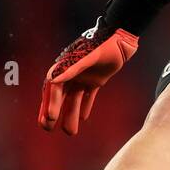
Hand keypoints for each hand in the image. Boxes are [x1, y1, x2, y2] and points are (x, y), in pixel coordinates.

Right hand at [38, 19, 137, 135]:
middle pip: (59, 96)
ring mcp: (83, 77)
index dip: (50, 103)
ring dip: (71, 114)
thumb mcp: (88, 56)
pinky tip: (84, 118)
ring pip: (74, 99)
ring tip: (70, 132)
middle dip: (53, 112)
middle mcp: (72, 73)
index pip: (54, 88)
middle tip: (47, 128)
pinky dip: (86, 106)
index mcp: (66, 66)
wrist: (122, 37)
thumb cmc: (104, 43)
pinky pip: (88, 96)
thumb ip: (71, 69)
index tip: (50, 118)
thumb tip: (52, 80)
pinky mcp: (96, 80)